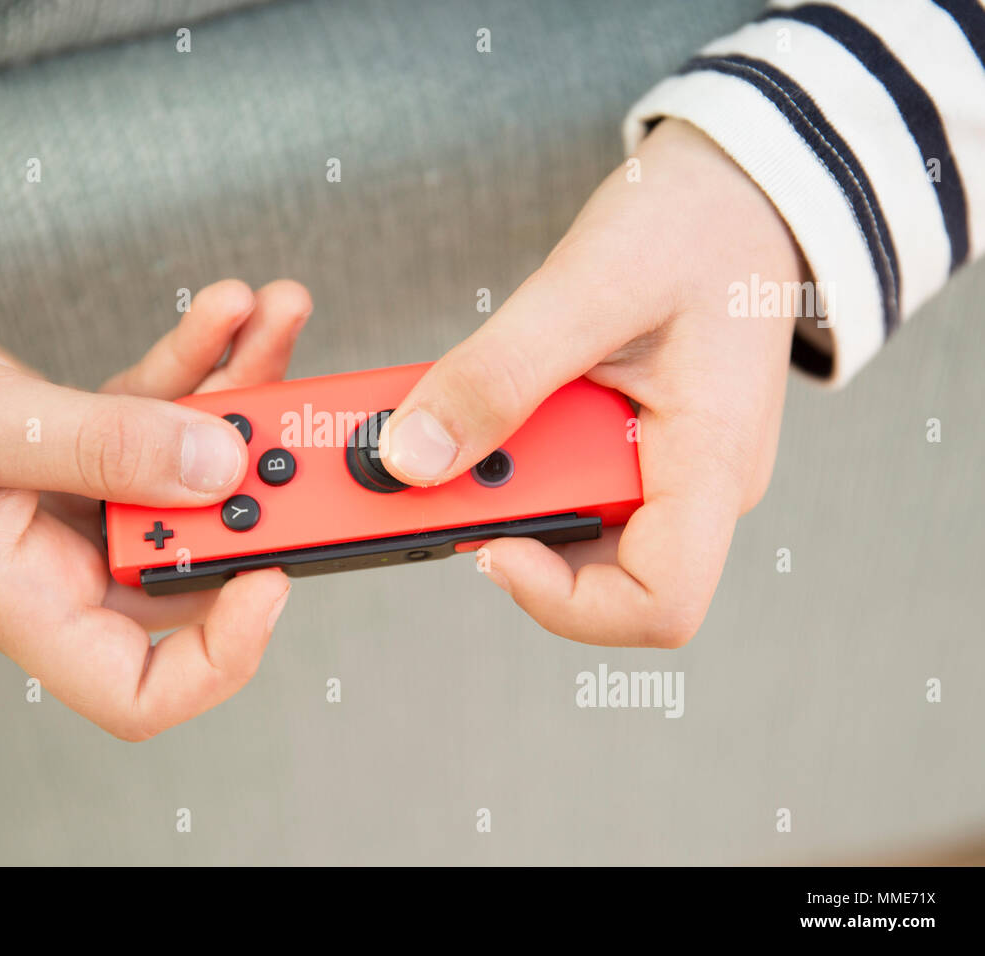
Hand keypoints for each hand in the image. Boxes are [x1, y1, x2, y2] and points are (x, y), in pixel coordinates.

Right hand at [0, 278, 311, 737]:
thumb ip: (98, 449)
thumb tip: (219, 468)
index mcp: (24, 596)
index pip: (138, 688)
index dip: (221, 656)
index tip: (269, 577)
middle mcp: (61, 560)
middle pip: (193, 559)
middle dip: (260, 487)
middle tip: (297, 414)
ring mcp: (75, 501)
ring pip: (191, 472)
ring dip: (241, 398)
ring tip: (272, 320)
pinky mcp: (80, 443)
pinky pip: (160, 411)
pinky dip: (195, 361)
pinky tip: (224, 310)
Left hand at [379, 120, 802, 647]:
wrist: (738, 192)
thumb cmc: (693, 223)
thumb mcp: (586, 285)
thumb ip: (499, 374)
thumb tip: (409, 460)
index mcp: (712, 462)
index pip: (656, 606)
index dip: (561, 599)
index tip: (489, 542)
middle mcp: (697, 490)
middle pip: (594, 569)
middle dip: (505, 520)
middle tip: (443, 446)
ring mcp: (670, 476)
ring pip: (570, 527)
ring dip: (504, 484)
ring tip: (471, 410)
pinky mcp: (641, 455)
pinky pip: (568, 486)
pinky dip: (517, 457)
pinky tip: (498, 403)